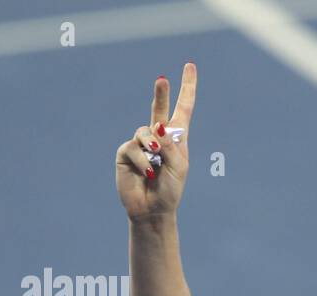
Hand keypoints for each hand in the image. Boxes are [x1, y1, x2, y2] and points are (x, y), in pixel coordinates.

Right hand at [115, 62, 197, 220]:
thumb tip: (158, 126)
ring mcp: (141, 143)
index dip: (187, 87)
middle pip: (159, 108)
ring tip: (156, 163)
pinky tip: (147, 173)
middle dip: (161, 94)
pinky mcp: (126, 152)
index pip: (184, 108)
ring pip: (144, 132)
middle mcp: (158, 137)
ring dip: (151, 147)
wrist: (152, 209)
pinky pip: (133, 148)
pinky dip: (143, 161)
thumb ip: (170, 146)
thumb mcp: (177, 167)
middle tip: (162, 79)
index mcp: (177, 139)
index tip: (190, 65)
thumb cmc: (169, 190)